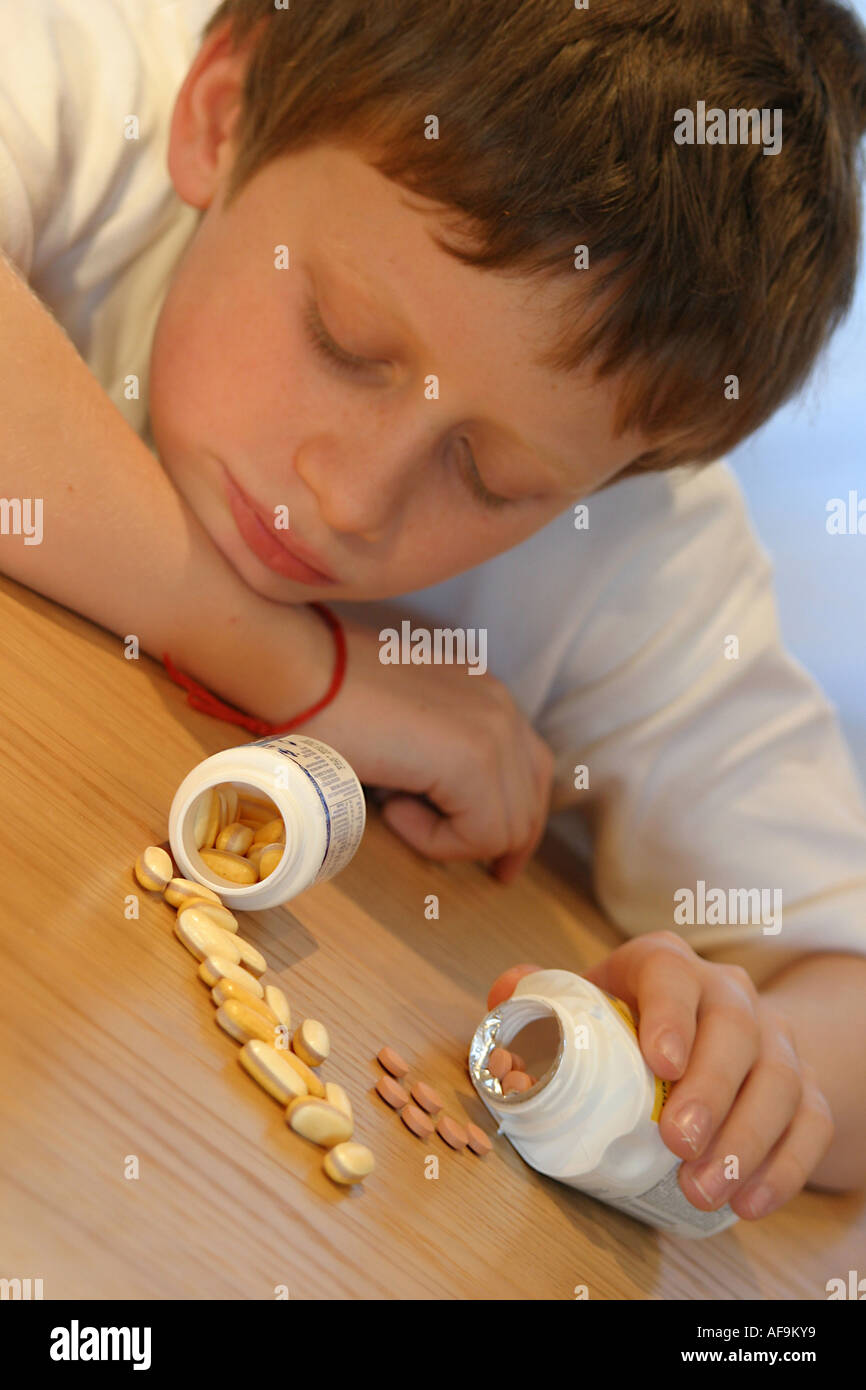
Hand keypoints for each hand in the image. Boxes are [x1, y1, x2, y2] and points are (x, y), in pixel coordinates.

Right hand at [298, 615, 554, 881]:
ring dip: (453, 838)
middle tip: (490, 875)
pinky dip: (435, 840)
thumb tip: (441, 803)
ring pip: (509, 827)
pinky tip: (391, 810)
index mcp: (486, 694)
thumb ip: (433, 752)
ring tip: (395, 811)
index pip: (532, 769)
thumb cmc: (327, 694)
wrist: (300, 665)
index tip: (498, 858)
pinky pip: (479, 834)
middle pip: (533, 801)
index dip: (519, 819)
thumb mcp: (399, 722)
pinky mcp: (471, 760)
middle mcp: (500, 708)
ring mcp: (492, 731)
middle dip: (508, 845)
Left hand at [487, 935, 834, 1219]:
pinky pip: (810, 1123)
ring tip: (703, 1189)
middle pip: (735, 1030)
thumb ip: (540, 999)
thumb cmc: (630, 1022)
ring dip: (746, 1140)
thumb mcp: (586, 1000)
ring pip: (780, 1080)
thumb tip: (506, 995)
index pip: (672, 976)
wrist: (711, 1034)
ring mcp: (773, 1039)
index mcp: (666, 965)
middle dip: (710, 1091)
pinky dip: (786, 1165)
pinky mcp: (804, 1087)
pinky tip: (748, 1202)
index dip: (670, 1015)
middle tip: (677, 1145)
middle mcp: (728, 993)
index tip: (660, 1064)